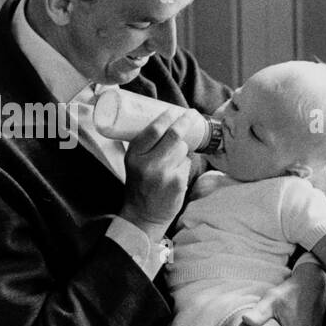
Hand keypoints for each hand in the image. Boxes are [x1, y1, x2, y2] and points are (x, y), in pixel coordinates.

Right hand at [119, 111, 191, 240]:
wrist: (143, 215)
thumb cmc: (140, 185)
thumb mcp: (133, 163)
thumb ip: (145, 146)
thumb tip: (164, 123)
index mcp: (134, 155)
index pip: (153, 130)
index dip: (167, 117)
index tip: (174, 110)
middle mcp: (148, 163)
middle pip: (174, 136)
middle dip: (185, 122)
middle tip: (192, 114)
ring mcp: (165, 174)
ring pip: (183, 149)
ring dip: (182, 149)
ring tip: (173, 159)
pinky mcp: (178, 183)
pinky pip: (187, 165)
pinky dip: (184, 165)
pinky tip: (175, 174)